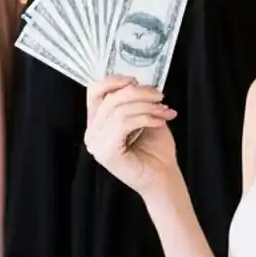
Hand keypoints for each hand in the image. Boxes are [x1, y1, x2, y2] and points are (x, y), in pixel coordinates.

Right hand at [84, 76, 178, 197]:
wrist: (163, 176)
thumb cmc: (155, 149)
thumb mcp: (145, 116)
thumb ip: (135, 100)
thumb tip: (137, 84)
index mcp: (97, 122)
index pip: (94, 92)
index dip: (113, 81)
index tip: (135, 80)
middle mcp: (92, 133)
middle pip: (111, 99)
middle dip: (140, 94)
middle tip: (160, 97)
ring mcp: (96, 145)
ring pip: (119, 111)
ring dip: (147, 107)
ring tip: (164, 112)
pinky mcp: (106, 153)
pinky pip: (124, 124)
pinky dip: (145, 119)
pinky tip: (159, 123)